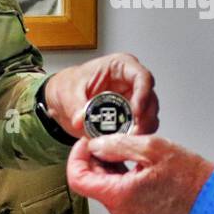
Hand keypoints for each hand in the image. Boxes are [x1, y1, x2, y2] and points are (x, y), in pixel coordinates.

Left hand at [41, 53, 158, 138]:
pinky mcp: (130, 118)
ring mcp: (133, 101)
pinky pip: (139, 129)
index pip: (142, 77)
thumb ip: (75, 106)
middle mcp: (131, 83)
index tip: (136, 113)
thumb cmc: (69, 85)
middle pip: (150, 100)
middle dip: (144, 119)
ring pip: (149, 117)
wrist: (63, 100)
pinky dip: (134, 139)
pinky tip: (124, 146)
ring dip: (141, 131)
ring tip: (127, 142)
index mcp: (120, 67)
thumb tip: (80, 120)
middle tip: (134, 133)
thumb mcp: (68, 92)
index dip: (143, 95)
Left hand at [66, 134, 213, 213]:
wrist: (207, 193)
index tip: (87, 141)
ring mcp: (125, 210)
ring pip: (101, 183)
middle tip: (107, 137)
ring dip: (105, 162)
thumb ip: (117, 145)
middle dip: (92, 156)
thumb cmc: (187, 173)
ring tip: (123, 144)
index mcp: (119, 195)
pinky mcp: (132, 207)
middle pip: (88, 180)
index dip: (76, 156)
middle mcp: (118, 208)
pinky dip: (116, 170)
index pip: (78, 179)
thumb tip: (95, 145)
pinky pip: (114, 188)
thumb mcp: (151, 148)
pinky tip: (130, 156)